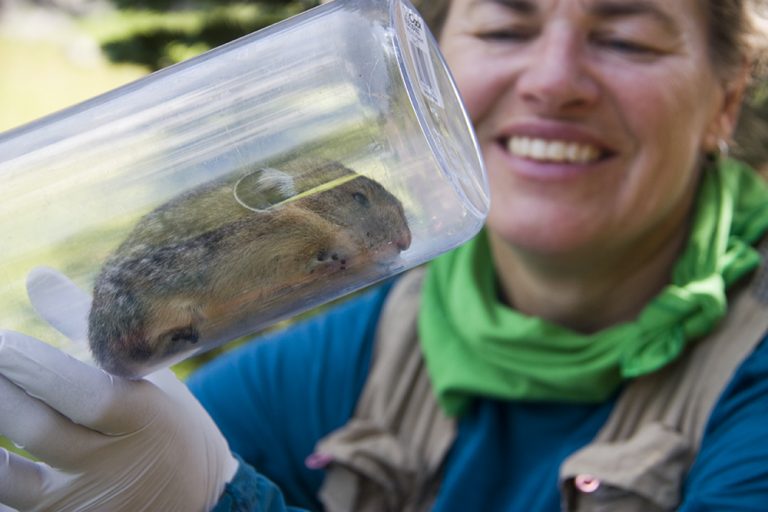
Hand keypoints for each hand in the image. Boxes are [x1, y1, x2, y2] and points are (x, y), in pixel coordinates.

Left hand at [0, 268, 238, 511]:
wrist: (192, 495)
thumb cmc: (164, 420)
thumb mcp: (145, 374)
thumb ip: (87, 326)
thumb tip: (35, 276)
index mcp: (145, 418)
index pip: (86, 395)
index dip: (36, 367)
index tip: (3, 338)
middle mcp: (113, 465)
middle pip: (39, 430)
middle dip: (0, 389)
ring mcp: (83, 502)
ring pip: (9, 479)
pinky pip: (9, 504)